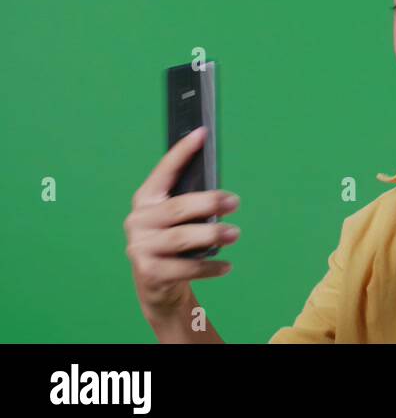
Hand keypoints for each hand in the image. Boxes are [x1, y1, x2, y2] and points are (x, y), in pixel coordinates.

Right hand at [124, 126, 240, 322]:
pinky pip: (185, 268)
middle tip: (235, 202)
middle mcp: (138, 221)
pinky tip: (226, 266)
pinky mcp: (149, 272)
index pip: (164, 171)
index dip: (182, 152)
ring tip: (235, 234)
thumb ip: (192, 203)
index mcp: (146, 200)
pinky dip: (210, 267)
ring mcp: (140, 247)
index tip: (202, 133)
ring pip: (182, 237)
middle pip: (177, 208)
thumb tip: (222, 194)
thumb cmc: (176, 241)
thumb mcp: (181, 219)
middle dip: (209, 202)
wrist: (158, 284)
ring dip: (212, 235)